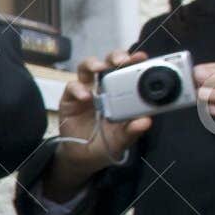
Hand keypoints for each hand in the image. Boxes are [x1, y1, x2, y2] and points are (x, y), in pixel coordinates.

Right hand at [45, 50, 152, 199]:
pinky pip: (71, 87)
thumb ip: (132, 131)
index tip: (142, 57)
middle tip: (122, 60)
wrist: (82, 158)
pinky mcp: (69, 99)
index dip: (134, 62)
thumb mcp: (121, 140)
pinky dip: (78, 89)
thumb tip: (146, 121)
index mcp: (122, 94)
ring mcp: (85, 92)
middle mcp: (104, 89)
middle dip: (115, 56)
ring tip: (99, 68)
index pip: (128, 72)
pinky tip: (85, 97)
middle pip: (108, 62)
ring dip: (93, 64)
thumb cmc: (105, 145)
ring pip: (87, 68)